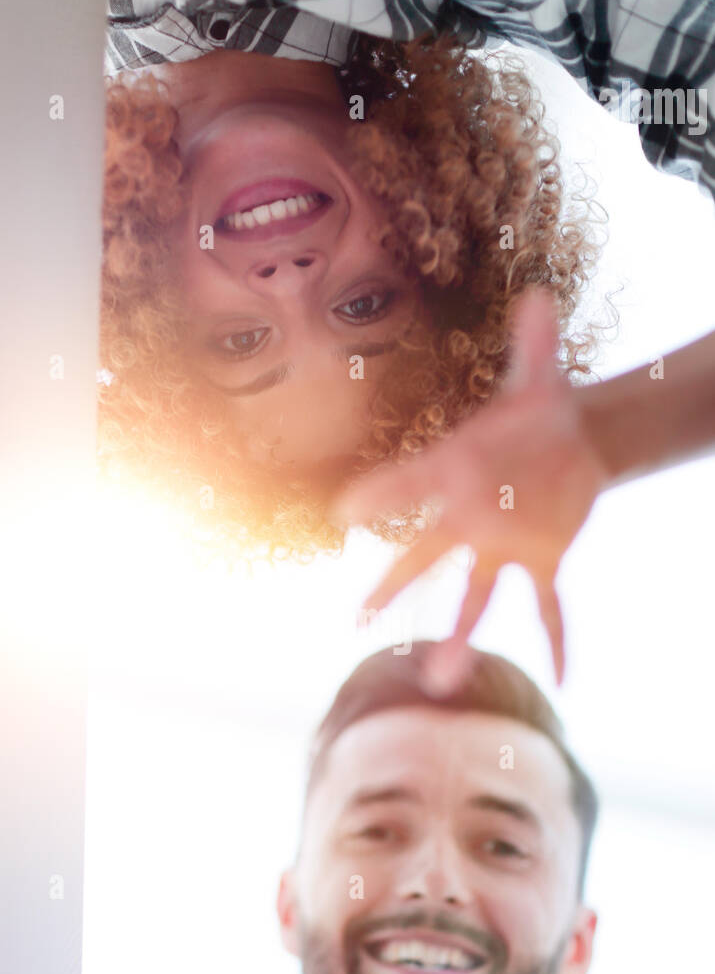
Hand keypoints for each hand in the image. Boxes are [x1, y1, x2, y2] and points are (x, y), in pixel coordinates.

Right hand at [331, 286, 610, 690]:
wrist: (573, 441)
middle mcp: (469, 518)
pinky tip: (565, 679)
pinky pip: (547, 606)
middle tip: (357, 619)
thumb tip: (542, 293)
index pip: (407, 483)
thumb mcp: (541, 375)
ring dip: (458, 638)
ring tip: (440, 680)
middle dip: (391, 587)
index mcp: (456, 470)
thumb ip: (536, 341)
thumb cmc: (540, 407)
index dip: (377, 496)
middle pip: (423, 558)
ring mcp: (501, 547)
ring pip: (473, 598)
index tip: (342, 511)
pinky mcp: (540, 560)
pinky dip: (557, 639)